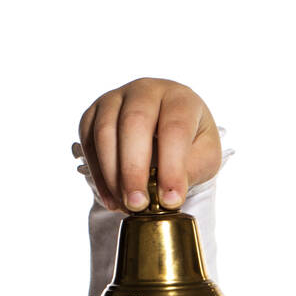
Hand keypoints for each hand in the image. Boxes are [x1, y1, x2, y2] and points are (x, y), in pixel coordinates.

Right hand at [75, 77, 221, 211]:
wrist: (169, 130)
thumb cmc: (192, 143)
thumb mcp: (207, 156)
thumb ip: (193, 169)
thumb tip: (168, 195)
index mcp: (180, 98)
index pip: (174, 128)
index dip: (172, 166)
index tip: (171, 200)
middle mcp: (145, 90)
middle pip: (134, 123)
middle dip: (134, 169)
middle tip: (139, 204)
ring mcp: (116, 98)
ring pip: (105, 131)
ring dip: (113, 173)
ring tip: (126, 205)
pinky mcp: (94, 112)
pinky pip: (88, 140)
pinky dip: (98, 173)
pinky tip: (111, 199)